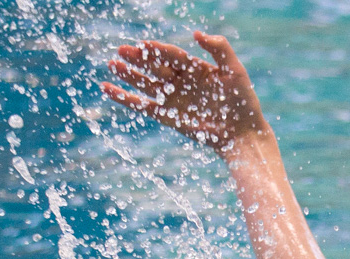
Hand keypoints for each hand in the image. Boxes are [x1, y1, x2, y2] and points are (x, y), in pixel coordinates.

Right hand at [100, 32, 270, 154]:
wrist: (242, 134)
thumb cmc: (242, 102)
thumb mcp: (235, 71)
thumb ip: (219, 48)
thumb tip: (196, 33)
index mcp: (194, 67)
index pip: (172, 55)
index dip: (158, 50)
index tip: (144, 44)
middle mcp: (180, 81)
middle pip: (154, 66)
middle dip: (138, 58)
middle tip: (121, 50)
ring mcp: (172, 98)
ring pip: (144, 83)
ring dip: (128, 74)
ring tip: (112, 64)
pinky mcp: (166, 116)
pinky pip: (141, 105)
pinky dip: (124, 98)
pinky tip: (107, 88)